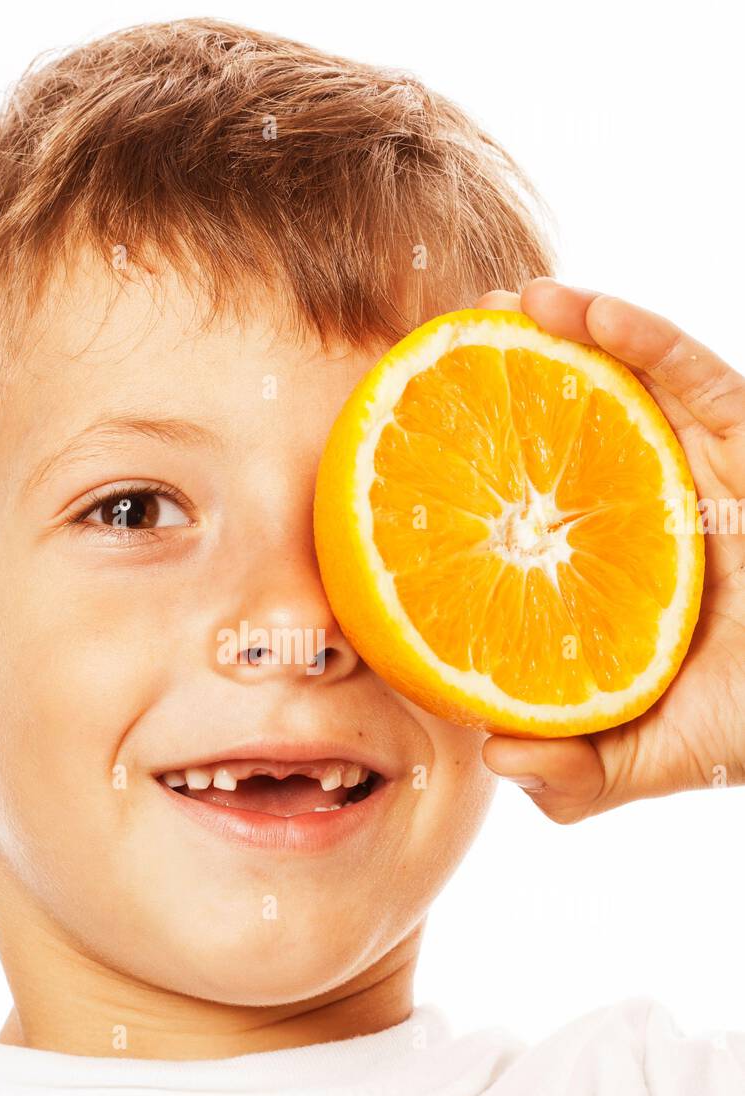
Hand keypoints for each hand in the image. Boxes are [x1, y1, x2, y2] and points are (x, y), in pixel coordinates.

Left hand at [474, 278, 744, 822]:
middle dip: (504, 383)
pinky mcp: (744, 442)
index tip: (404, 449)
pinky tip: (577, 307)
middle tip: (436, 346)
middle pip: (567, 429)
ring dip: (558, 331)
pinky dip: (638, 335)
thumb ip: (578, 774)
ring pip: (621, 382)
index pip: (532, 509)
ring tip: (494, 302)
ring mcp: (695, 469)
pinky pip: (692, 375)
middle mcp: (644, 508)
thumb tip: (497, 760)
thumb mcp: (651, 759)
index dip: (474, 474)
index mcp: (608, 568)